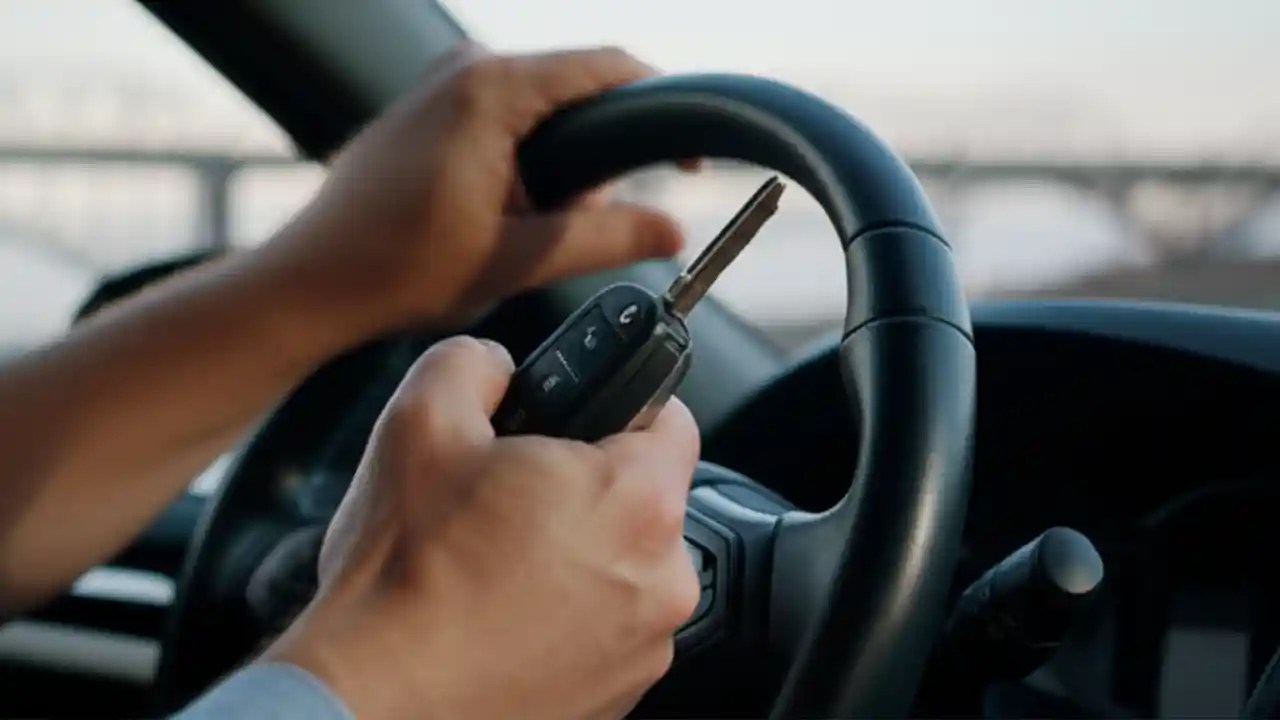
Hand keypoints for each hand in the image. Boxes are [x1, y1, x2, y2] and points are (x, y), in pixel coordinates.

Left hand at [263, 46, 683, 340]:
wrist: (312, 282)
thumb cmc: (398, 270)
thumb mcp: (517, 260)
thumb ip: (603, 237)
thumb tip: (673, 230)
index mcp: (493, 89)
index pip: (610, 69)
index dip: (662, 111)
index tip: (687, 161)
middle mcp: (468, 67)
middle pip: (578, 90)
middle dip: (597, 159)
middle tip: (573, 224)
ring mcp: (444, 82)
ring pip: (544, 109)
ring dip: (559, 168)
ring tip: (520, 230)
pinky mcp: (431, 106)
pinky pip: (506, 116)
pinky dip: (526, 162)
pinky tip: (498, 216)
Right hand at [266, 336, 701, 719]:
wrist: (374, 704)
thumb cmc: (404, 578)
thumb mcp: (421, 420)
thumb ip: (476, 363)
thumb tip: (496, 366)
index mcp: (636, 498)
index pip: (671, 416)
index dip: (621, 402)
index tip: (582, 416)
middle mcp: (662, 579)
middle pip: (643, 500)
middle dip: (584, 488)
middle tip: (510, 496)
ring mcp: (643, 648)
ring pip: (622, 569)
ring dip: (575, 557)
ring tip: (493, 565)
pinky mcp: (617, 698)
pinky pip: (604, 630)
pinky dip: (564, 618)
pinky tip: (499, 617)